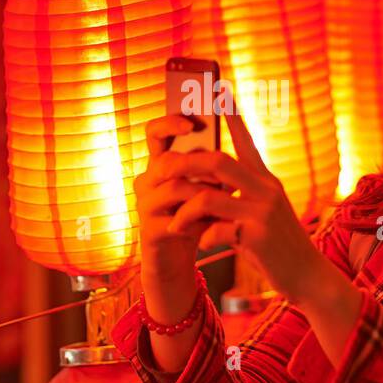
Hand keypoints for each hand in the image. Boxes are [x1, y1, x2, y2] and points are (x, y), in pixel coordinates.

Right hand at [134, 114, 219, 319]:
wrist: (176, 260)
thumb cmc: (195, 217)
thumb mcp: (205, 187)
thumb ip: (213, 165)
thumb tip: (237, 136)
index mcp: (159, 164)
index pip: (155, 133)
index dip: (172, 122)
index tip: (198, 122)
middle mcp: (146, 181)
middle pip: (165, 160)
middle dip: (197, 162)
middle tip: (223, 167)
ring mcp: (145, 206)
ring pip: (175, 188)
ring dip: (205, 191)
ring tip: (227, 197)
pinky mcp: (149, 232)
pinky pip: (177, 220)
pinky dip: (201, 221)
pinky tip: (217, 223)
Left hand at [163, 105, 322, 303]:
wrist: (308, 277)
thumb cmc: (279, 246)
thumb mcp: (262, 215)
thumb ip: (238, 198)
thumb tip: (204, 190)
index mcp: (266, 179)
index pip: (245, 139)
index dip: (231, 115)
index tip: (218, 90)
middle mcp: (266, 189)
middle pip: (218, 161)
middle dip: (183, 164)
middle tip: (160, 172)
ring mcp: (263, 211)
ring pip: (209, 196)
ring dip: (185, 211)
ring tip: (173, 225)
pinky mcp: (258, 236)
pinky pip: (217, 230)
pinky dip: (202, 238)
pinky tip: (201, 247)